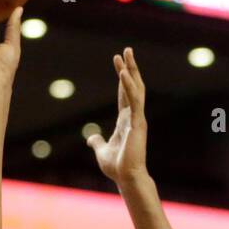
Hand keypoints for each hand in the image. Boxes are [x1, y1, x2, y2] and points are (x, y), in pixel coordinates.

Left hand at [87, 46, 147, 184]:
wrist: (127, 177)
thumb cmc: (117, 166)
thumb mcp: (102, 151)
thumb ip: (97, 142)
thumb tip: (91, 138)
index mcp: (126, 120)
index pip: (124, 94)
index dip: (122, 78)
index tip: (119, 63)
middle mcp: (133, 116)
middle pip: (133, 86)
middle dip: (130, 67)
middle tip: (126, 50)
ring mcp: (137, 118)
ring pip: (136, 89)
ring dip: (131, 70)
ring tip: (126, 53)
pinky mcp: (137, 123)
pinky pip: (134, 101)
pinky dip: (129, 86)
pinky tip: (124, 73)